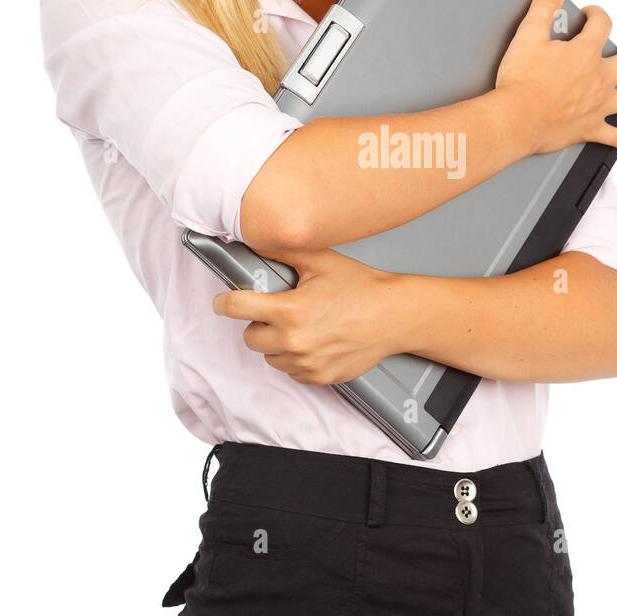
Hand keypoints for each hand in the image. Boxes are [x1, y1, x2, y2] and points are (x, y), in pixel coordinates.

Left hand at [211, 245, 408, 384]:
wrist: (396, 316)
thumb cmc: (363, 288)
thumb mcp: (322, 261)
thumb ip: (285, 250)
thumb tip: (258, 238)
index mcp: (291, 310)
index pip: (238, 308)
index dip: (224, 303)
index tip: (221, 302)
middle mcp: (296, 341)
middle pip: (250, 338)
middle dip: (258, 323)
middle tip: (278, 312)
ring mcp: (307, 363)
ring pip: (270, 357)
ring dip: (277, 343)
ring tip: (301, 326)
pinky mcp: (319, 377)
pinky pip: (292, 371)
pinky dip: (296, 359)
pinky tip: (314, 341)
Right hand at [495, 0, 616, 153]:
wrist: (516, 118)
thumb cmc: (521, 82)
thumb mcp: (528, 34)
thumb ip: (544, 6)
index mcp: (585, 54)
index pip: (602, 24)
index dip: (597, 14)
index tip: (592, 14)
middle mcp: (599, 79)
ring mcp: (598, 105)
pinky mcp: (590, 129)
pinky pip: (616, 136)